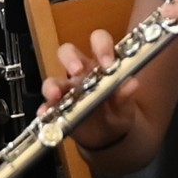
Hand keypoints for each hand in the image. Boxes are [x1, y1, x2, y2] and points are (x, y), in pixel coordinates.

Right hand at [50, 27, 132, 148]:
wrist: (109, 136)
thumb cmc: (117, 110)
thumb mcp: (125, 104)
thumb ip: (126, 95)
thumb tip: (132, 84)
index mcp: (100, 64)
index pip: (98, 41)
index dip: (101, 46)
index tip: (107, 62)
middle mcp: (81, 72)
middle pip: (68, 53)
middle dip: (70, 58)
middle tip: (77, 70)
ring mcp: (67, 90)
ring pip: (53, 79)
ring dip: (52, 85)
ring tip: (55, 95)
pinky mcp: (57, 108)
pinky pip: (47, 107)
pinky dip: (45, 109)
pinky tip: (45, 115)